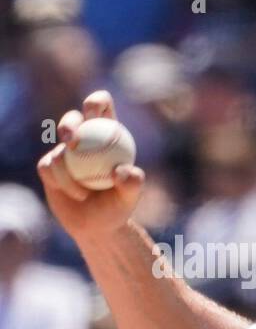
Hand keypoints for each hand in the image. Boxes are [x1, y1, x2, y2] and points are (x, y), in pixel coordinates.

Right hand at [35, 90, 144, 242]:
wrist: (97, 225)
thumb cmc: (118, 207)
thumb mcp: (130, 197)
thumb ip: (132, 183)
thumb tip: (123, 171)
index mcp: (107, 135)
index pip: (101, 107)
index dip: (96, 102)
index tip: (94, 114)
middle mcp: (84, 139)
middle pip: (72, 118)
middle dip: (69, 123)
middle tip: (71, 139)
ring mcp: (64, 152)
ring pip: (58, 149)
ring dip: (69, 172)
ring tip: (84, 193)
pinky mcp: (49, 167)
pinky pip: (49, 167)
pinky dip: (62, 182)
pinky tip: (77, 194)